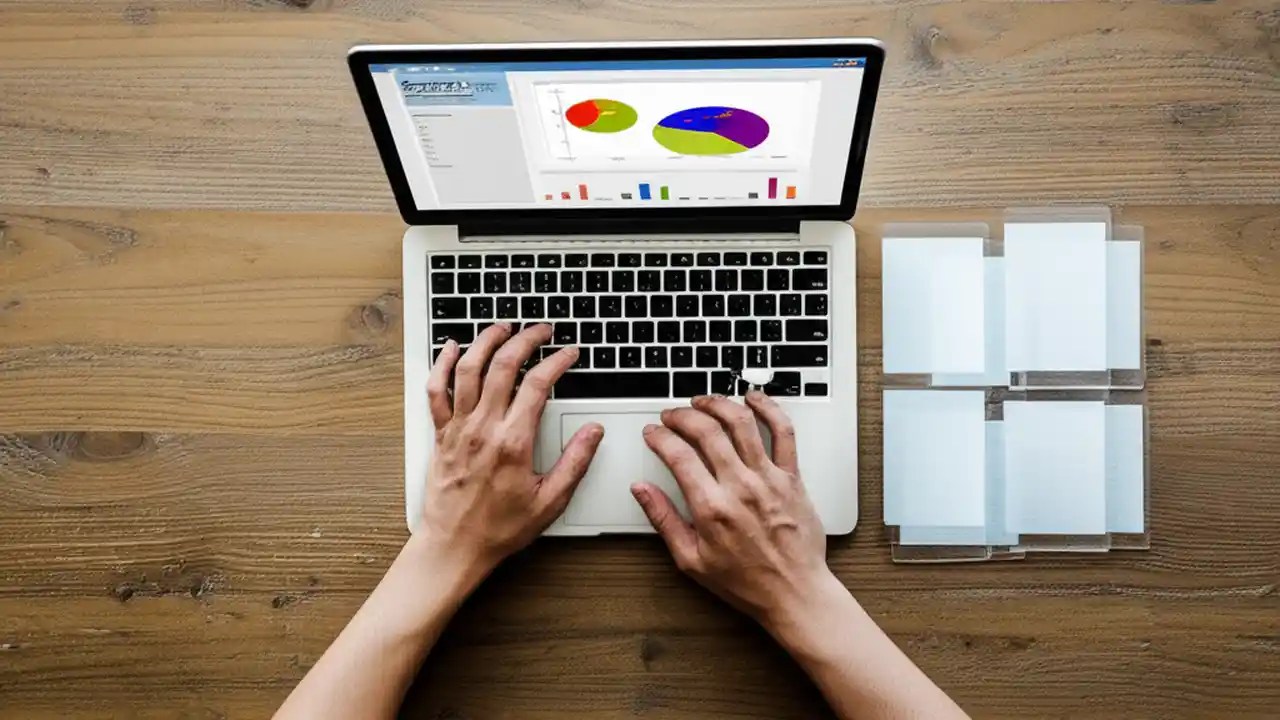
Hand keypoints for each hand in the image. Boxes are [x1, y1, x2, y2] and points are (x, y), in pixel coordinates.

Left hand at [422, 323, 603, 571]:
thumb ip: (575, 462)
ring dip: (486, 341)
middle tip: (541, 330)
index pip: (538, 385)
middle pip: (504, 365)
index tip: (569, 353)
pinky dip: (441, 365)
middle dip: (526, 339)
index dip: (557, 361)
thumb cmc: (499, 529)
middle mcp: (483, 429)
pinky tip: (451, 349)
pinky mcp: (440, 435)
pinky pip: (436, 391)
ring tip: (502, 327)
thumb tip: (593, 432)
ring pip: (468, 369)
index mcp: (513, 443)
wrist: (454, 547)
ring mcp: (458, 429)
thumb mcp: (550, 501)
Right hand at [632, 392, 835, 629]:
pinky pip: (784, 432)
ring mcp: (769, 478)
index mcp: (711, 508)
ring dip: (718, 404)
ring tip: (703, 402)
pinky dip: (769, 408)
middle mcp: (740, 487)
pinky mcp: (792, 477)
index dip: (659, 437)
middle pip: (706, 431)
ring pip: (742, 422)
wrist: (794, 593)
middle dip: (682, 415)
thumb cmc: (746, 583)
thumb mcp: (690, 560)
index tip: (653, 433)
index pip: (678, 455)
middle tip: (672, 415)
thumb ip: (663, 519)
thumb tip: (641, 490)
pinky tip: (753, 399)